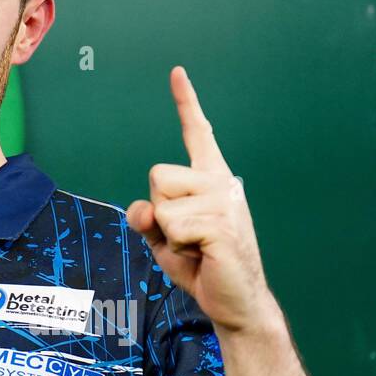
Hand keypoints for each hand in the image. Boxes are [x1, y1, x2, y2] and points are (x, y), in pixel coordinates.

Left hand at [125, 66, 279, 335]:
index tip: (176, 72)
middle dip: (159, 211)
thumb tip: (140, 210)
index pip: (197, 133)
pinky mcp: (221, 224)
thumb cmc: (202, 265)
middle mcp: (221, 182)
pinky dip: (176, 247)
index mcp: (210, 178)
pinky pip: (170, 226)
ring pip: (161, 203)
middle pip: (157, 176)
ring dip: (167, 233)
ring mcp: (224, 201)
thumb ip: (147, 217)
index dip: (186, 102)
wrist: (235, 303)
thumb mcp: (164, 237)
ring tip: (194, 248)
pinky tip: (203, 256)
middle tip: (186, 237)